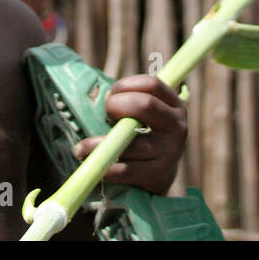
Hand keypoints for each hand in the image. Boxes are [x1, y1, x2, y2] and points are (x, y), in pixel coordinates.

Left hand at [75, 75, 187, 194]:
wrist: (159, 175)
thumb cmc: (145, 136)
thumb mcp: (145, 116)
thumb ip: (129, 102)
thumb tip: (105, 97)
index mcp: (174, 106)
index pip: (152, 84)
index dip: (126, 84)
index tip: (110, 95)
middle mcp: (177, 126)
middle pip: (145, 105)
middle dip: (117, 105)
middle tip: (105, 115)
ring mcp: (170, 151)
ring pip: (131, 142)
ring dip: (98, 144)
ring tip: (81, 148)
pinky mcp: (158, 174)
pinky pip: (126, 170)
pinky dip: (106, 167)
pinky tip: (95, 164)